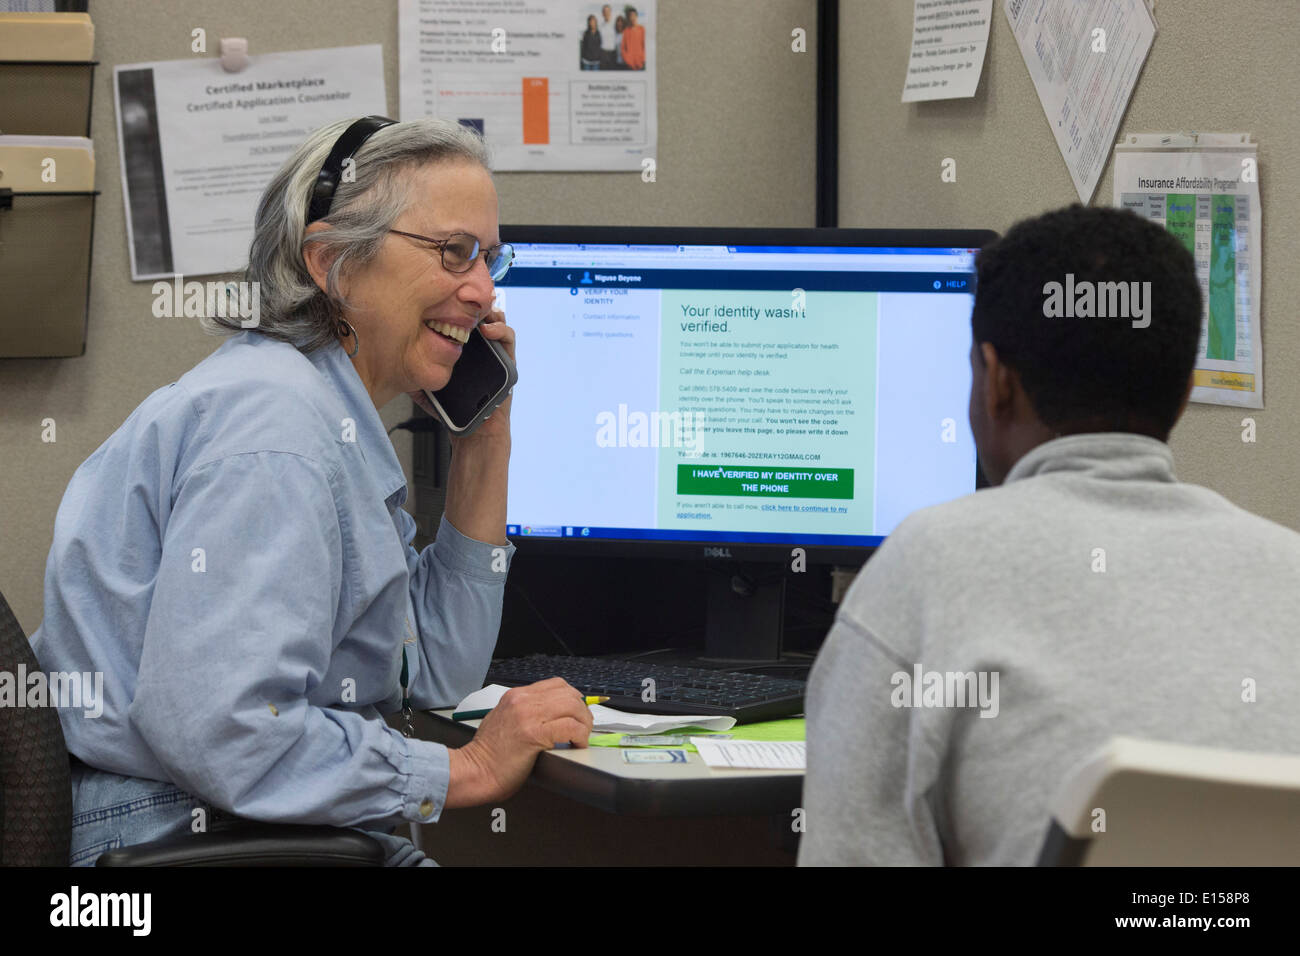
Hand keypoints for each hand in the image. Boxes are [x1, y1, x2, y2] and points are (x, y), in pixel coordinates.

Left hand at [408, 307, 514, 446]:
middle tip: (462, 295)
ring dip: (489, 311)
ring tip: (478, 310)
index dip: (455, 305)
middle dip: (473, 302)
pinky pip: (508, 339)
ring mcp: (496, 352)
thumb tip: (395, 359)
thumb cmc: (455, 410)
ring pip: (497, 321)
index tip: (444, 297)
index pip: (461, 319)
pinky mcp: (509, 360)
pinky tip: (488, 330)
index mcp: (462, 348)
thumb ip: (416, 371)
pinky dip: (501, 330)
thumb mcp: (428, 386)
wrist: (475, 431)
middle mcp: (480, 347)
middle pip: (480, 315)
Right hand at [445, 679, 593, 807]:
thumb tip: (549, 716)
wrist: (473, 771)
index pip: (556, 684)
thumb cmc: (487, 754)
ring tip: (581, 736)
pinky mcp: (534, 734)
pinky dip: (580, 735)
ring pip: (573, 706)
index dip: (573, 698)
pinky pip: (570, 727)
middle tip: (583, 727)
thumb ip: (523, 712)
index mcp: (516, 696)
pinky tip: (577, 744)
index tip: (577, 713)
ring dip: (584, 722)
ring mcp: (527, 715)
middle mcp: (522, 700)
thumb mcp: (502, 720)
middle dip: (582, 710)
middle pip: (568, 693)